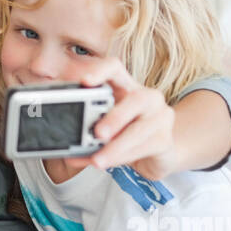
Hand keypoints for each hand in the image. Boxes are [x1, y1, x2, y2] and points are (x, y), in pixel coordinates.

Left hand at [61, 57, 175, 178]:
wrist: (157, 154)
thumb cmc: (126, 135)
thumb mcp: (106, 126)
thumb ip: (88, 130)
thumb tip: (66, 146)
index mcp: (127, 86)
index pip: (115, 68)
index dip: (101, 71)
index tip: (84, 82)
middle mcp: (148, 97)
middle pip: (135, 99)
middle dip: (115, 117)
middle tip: (97, 133)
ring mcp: (161, 117)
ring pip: (140, 129)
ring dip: (116, 147)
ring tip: (97, 160)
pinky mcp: (165, 139)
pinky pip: (144, 148)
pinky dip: (123, 157)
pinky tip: (110, 163)